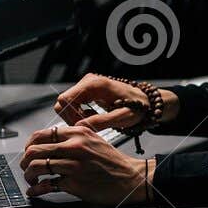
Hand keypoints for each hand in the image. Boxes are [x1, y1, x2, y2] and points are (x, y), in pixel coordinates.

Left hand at [21, 124, 155, 206]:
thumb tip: (48, 143)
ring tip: (31, 179)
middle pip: (34, 150)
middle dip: (25, 161)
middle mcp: (74, 147)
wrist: (132, 178)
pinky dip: (36, 190)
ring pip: (36, 167)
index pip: (41, 135)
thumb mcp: (94, 139)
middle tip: (26, 167)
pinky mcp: (74, 183)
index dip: (29, 144)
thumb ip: (73, 138)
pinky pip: (47, 185)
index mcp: (78, 133)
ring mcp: (74, 166)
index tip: (28, 152)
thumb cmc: (113, 161)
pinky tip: (34, 191)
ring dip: (28, 175)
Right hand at [52, 74, 178, 131]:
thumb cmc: (138, 108)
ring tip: (95, 121)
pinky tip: (94, 117)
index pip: (65, 99)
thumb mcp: (123, 117)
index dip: (71, 115)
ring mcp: (86, 85)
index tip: (85, 125)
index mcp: (94, 84)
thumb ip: (102, 121)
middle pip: (63, 102)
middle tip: (91, 126)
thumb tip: (80, 126)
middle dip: (72, 117)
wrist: (145, 101)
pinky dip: (80, 114)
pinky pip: (73, 104)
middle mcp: (87, 81)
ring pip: (66, 104)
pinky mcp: (87, 90)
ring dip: (76, 116)